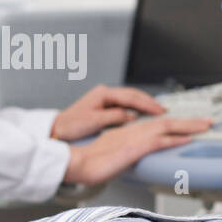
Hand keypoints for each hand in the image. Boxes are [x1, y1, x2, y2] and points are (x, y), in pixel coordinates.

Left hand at [51, 85, 165, 141]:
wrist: (58, 128)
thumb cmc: (72, 125)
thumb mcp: (95, 121)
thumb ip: (115, 116)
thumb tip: (132, 115)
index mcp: (103, 94)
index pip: (131, 97)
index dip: (147, 104)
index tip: (159, 110)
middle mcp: (105, 93)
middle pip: (133, 95)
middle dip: (149, 102)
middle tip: (164, 110)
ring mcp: (105, 98)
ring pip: (130, 99)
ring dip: (144, 105)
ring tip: (157, 111)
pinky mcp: (104, 106)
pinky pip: (125, 105)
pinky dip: (136, 109)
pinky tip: (143, 115)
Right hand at [63, 116, 211, 185]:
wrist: (76, 163)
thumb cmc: (88, 162)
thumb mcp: (110, 154)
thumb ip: (124, 152)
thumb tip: (133, 156)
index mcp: (127, 132)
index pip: (155, 125)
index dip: (174, 124)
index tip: (188, 124)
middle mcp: (133, 131)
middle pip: (166, 122)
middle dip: (189, 121)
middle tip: (206, 122)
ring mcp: (134, 138)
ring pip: (167, 128)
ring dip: (188, 126)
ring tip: (205, 126)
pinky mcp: (134, 148)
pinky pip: (159, 141)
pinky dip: (174, 139)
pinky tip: (187, 139)